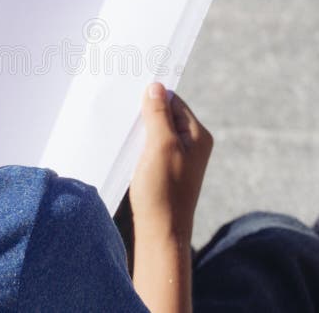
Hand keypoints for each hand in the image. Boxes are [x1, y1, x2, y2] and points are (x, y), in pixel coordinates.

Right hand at [129, 83, 212, 240]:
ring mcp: (179, 157)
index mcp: (197, 135)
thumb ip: (158, 115)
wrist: (161, 231)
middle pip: (166, 114)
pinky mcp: (166, 168)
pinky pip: (153, 146)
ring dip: (141, 128)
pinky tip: (127, 146)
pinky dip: (140, 143)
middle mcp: (192, 144)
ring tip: (122, 127)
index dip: (153, 96)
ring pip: (157, 130)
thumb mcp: (161, 146)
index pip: (174, 101)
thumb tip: (156, 87)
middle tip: (121, 107)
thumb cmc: (163, 189)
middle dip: (145, 111)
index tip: (130, 91)